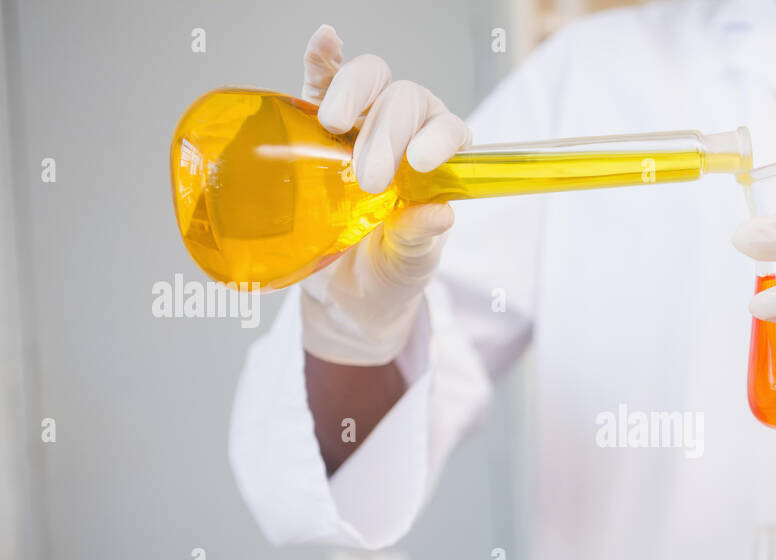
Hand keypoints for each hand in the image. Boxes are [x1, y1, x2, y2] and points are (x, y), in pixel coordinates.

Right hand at [298, 25, 470, 364]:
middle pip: (404, 103)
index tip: (419, 163)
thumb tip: (440, 214)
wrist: (346, 293)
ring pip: (369, 81)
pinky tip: (324, 43)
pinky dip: (323, 59)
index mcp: (440, 163)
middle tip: (367, 180)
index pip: (449, 130)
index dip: (438, 138)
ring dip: (352, 92)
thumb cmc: (389, 274)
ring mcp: (363, 125)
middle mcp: (408, 134)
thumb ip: (421, 238)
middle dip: (386, 134)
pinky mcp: (319, 125)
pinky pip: (324, 80)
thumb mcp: (410, 264)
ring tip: (333, 123)